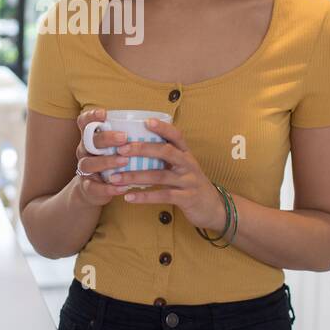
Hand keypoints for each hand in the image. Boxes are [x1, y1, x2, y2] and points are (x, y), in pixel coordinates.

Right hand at [71, 108, 132, 207]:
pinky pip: (94, 187)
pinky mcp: (87, 186)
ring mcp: (84, 169)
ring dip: (106, 161)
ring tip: (124, 161)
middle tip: (123, 137)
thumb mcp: (116, 147)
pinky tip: (122, 187)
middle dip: (106, 138)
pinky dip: (108, 188)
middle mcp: (84, 150)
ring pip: (88, 163)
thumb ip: (128, 136)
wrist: (96, 190)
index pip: (84, 122)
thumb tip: (156, 123)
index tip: (104, 113)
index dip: (91, 116)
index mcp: (91, 137)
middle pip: (88, 140)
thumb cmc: (112, 161)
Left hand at [112, 118, 227, 231]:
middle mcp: (188, 164)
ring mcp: (188, 181)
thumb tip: (136, 148)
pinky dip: (144, 196)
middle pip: (166, 152)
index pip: (176, 135)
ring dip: (135, 176)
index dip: (163, 127)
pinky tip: (128, 196)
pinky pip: (163, 195)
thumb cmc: (190, 185)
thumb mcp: (182, 168)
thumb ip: (166, 158)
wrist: (214, 208)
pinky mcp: (187, 198)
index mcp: (186, 154)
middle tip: (121, 149)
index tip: (145, 121)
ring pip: (160, 175)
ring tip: (115, 178)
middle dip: (142, 149)